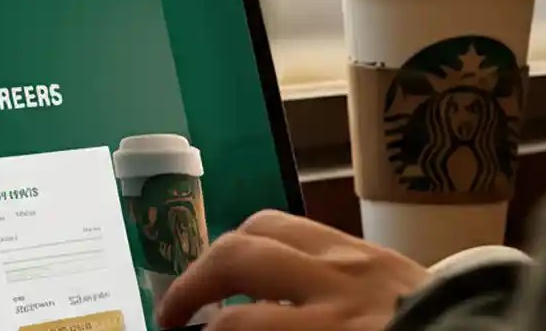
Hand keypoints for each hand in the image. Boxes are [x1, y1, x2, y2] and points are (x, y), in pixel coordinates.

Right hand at [156, 210, 429, 330]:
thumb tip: (232, 328)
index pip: (238, 324)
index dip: (202, 330)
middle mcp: (337, 285)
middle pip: (242, 256)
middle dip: (193, 283)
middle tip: (173, 314)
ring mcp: (356, 259)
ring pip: (269, 226)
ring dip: (224, 252)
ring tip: (205, 280)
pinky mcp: (372, 251)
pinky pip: (305, 230)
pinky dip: (268, 245)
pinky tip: (260, 272)